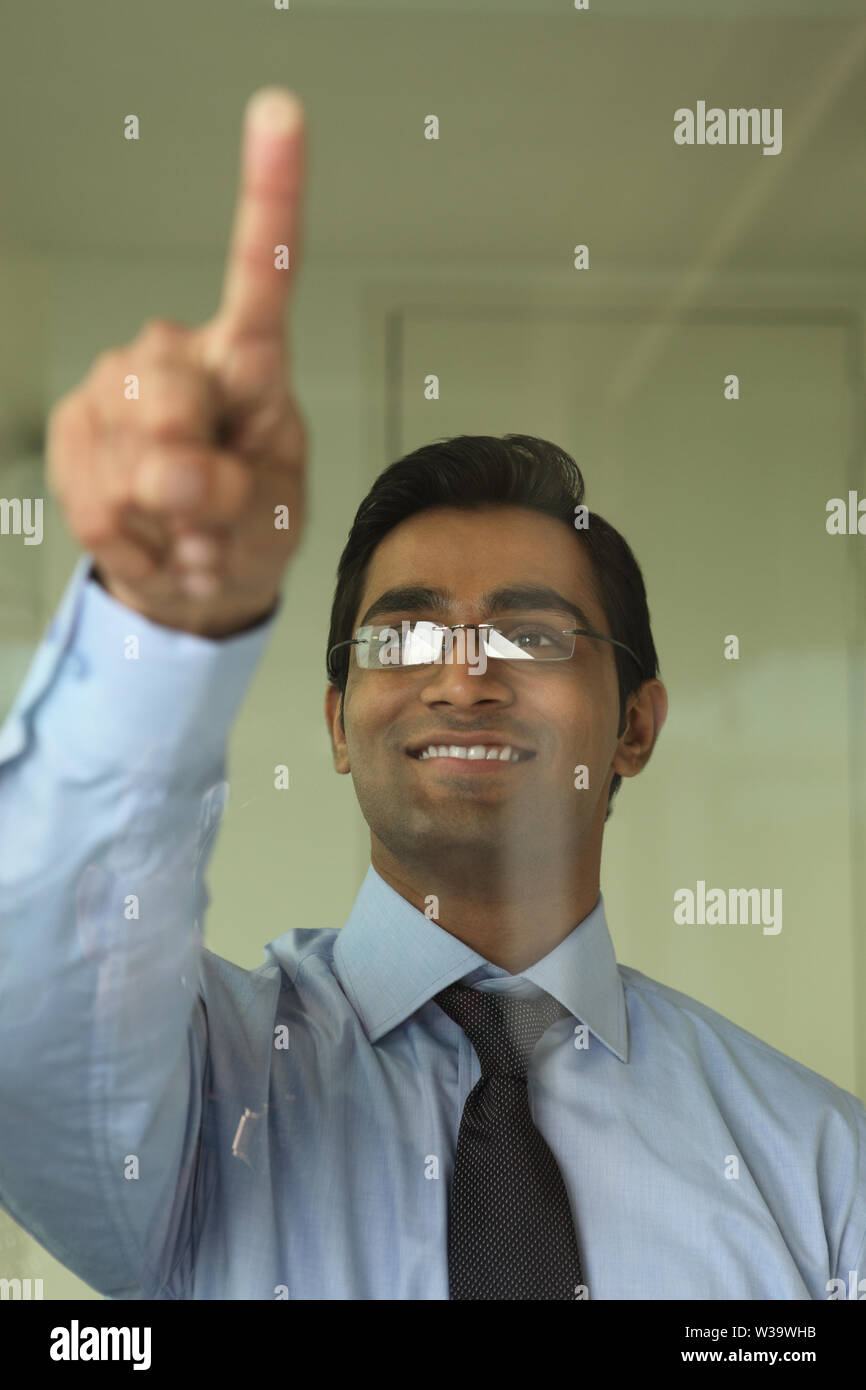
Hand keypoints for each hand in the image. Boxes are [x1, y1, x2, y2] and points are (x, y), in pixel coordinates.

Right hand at [46, 87, 307, 636]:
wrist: (195, 576)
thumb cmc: (250, 530)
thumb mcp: (273, 526)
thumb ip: (241, 497)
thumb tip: (178, 472)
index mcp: (250, 363)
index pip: (261, 277)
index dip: (270, 196)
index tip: (279, 115)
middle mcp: (179, 358)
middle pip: (168, 397)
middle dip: (190, 479)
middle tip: (216, 520)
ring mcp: (118, 389)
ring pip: (130, 468)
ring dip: (167, 527)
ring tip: (192, 535)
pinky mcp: (75, 428)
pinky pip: (96, 503)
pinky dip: (134, 543)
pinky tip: (156, 537)